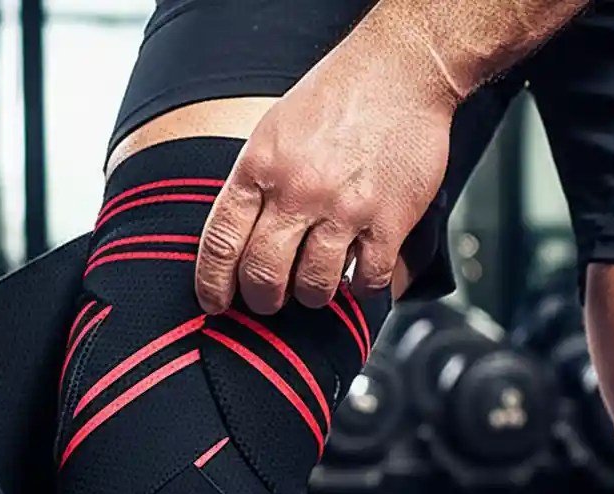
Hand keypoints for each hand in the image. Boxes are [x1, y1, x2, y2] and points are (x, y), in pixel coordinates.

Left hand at [195, 16, 457, 314]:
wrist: (400, 70)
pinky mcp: (389, 220)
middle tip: (268, 301)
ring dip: (312, 296)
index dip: (212, 283)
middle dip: (261, 299)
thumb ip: (255, 182)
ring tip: (316, 286)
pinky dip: (361, 287)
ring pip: (314, 286)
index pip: (220, 242)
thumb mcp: (273, 132)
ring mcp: (344, 208)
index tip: (216, 302)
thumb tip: (239, 236)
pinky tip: (359, 273)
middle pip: (262, 274)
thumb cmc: (337, 96)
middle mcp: (298, 190)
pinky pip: (368, 278)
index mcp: (260, 167)